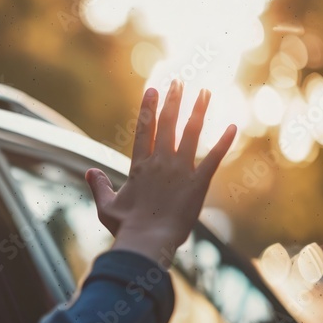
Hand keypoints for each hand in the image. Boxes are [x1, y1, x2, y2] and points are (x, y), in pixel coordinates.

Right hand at [85, 79, 236, 266]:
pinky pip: (214, 158)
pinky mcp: (199, 183)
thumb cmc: (126, 227)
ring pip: (191, 133)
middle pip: (168, 124)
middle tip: (179, 82)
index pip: (144, 129)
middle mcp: (160, 162)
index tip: (153, 90)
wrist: (149, 241)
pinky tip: (232, 126)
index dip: (148, 108)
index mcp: (139, 166)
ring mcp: (181, 171)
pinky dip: (223, 142)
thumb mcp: (106, 206)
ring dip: (198, 111)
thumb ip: (99, 186)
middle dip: (174, 100)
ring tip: (205, 92)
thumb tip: (90, 171)